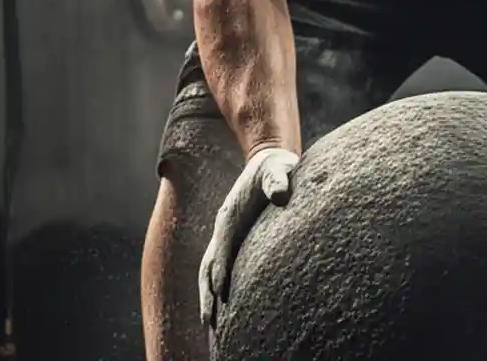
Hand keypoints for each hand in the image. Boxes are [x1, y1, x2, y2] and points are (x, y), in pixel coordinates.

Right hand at [198, 147, 299, 326]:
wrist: (269, 163)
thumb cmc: (277, 168)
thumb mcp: (280, 170)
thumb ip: (279, 180)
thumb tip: (279, 194)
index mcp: (231, 213)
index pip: (223, 245)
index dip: (221, 267)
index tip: (220, 291)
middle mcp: (223, 226)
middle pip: (208, 264)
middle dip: (207, 291)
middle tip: (207, 319)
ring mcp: (225, 234)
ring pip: (209, 269)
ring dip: (206, 294)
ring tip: (207, 322)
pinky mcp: (232, 239)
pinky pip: (219, 266)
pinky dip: (214, 286)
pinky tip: (220, 305)